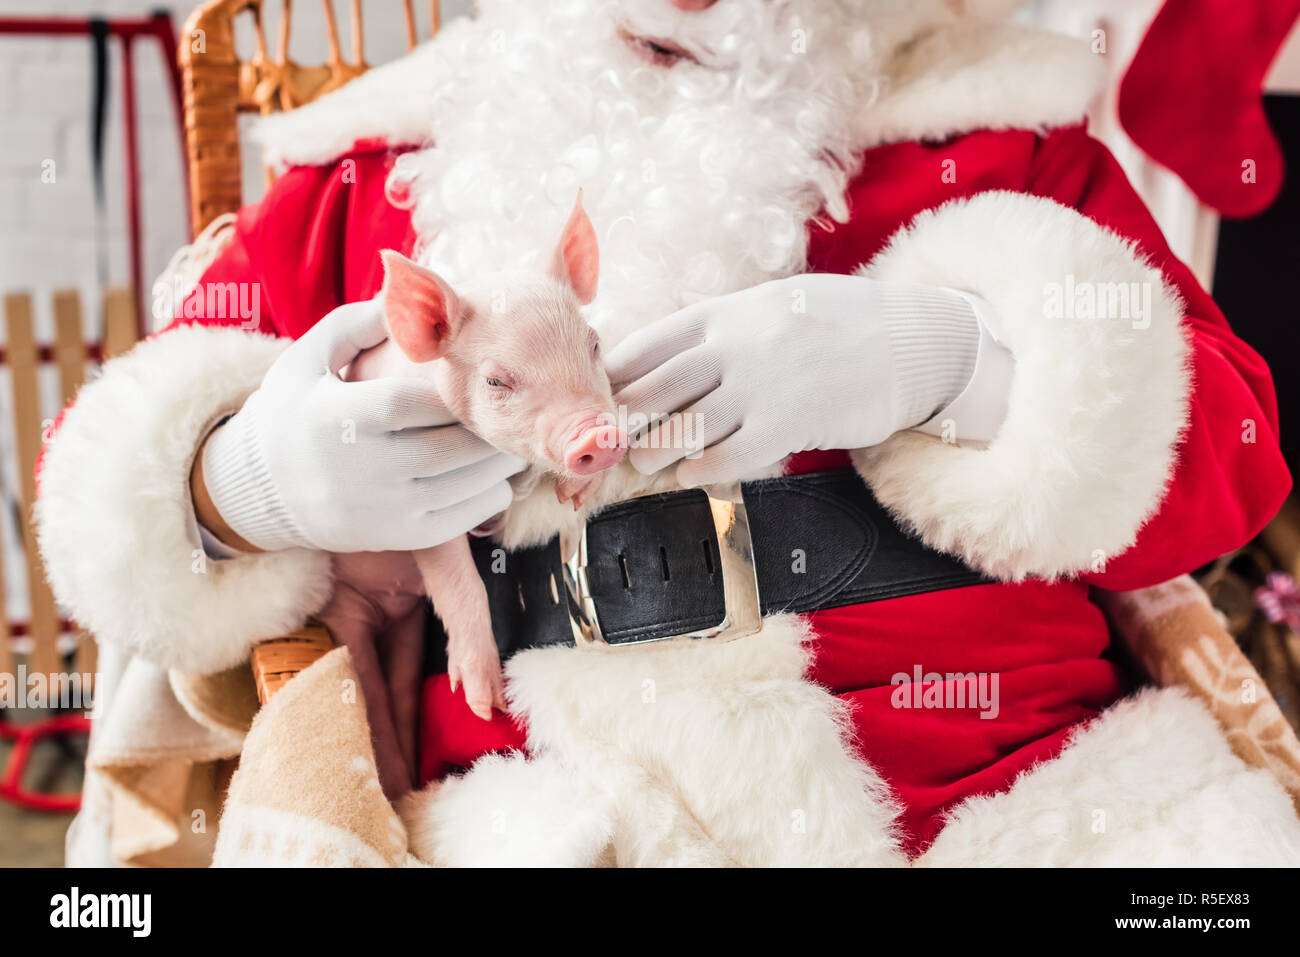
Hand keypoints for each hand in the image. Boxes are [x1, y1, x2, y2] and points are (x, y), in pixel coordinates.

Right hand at [195, 298, 524, 552]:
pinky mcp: (396, 536)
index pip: (414, 403)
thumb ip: (358, 323)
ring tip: (514, 440)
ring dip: (498, 463)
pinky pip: (459, 519)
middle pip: (450, 447)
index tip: (480, 376)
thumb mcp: (308, 357)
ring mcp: (381, 508)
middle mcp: (360, 469)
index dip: (454, 392)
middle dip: (490, 429)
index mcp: (337, 417)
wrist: (260, 488)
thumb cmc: (294, 410)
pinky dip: (487, 496)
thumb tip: (407, 289)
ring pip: (463, 485)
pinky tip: (493, 475)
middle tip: (516, 411)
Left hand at [606, 274, 981, 485]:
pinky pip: (722, 459)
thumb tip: (663, 358)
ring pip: (679, 431)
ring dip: (654, 452)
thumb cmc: (838, 323)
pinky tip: (692, 474)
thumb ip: (718, 329)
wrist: (910, 340)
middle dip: (625, 423)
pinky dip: (698, 471)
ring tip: (645, 462)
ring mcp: (758, 387)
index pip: (643, 348)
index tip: (598, 400)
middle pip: (650, 393)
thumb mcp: (769, 304)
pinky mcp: (785, 426)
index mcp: (722, 313)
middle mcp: (733, 346)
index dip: (613, 380)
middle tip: (609, 443)